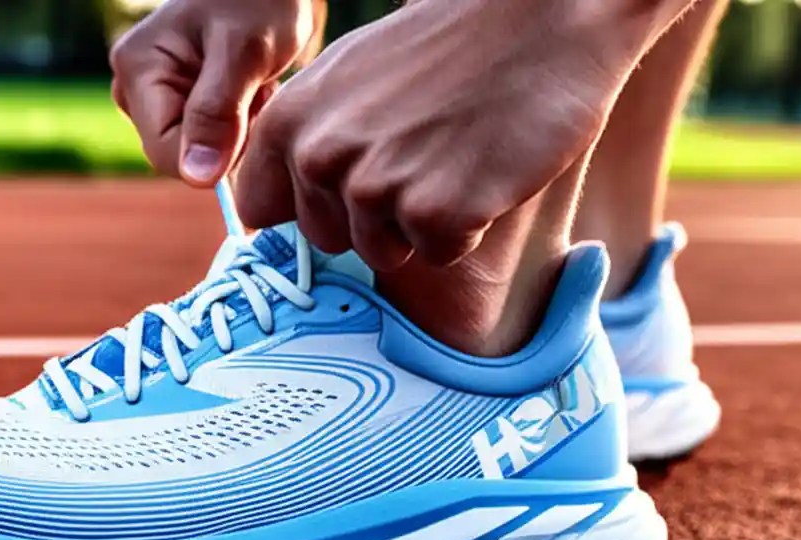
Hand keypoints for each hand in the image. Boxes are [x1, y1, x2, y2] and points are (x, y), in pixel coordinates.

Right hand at [109, 0, 319, 186]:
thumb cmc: (259, 0)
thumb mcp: (244, 52)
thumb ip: (218, 113)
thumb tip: (196, 178)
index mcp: (137, 70)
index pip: (166, 154)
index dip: (215, 155)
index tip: (253, 118)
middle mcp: (134, 87)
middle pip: (179, 155)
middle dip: (227, 139)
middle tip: (255, 93)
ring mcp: (153, 96)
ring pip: (197, 151)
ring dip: (236, 132)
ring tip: (255, 87)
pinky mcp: (177, 102)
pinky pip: (208, 140)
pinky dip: (238, 125)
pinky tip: (252, 91)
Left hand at [235, 0, 675, 269]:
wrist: (541, 20)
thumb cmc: (448, 48)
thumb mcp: (349, 77)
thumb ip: (307, 136)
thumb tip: (265, 207)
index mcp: (289, 119)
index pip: (258, 206)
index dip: (306, 204)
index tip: (344, 186)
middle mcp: (321, 157)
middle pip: (327, 239)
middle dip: (370, 216)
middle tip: (421, 156)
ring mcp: (376, 189)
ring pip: (385, 253)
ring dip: (420, 223)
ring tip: (453, 158)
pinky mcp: (437, 214)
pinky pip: (440, 255)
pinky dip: (467, 228)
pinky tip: (483, 171)